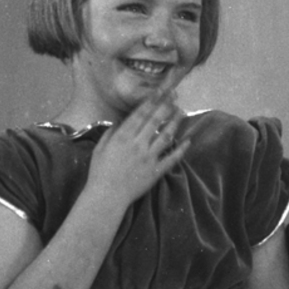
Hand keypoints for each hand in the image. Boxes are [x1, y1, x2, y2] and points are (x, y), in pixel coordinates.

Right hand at [82, 92, 191, 210]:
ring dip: (175, 123)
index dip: (151, 101)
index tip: (160, 91)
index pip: (140, 115)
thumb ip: (110, 133)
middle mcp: (137, 144)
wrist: (106, 197)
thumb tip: (120, 121)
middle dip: (166, 106)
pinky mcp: (155, 171)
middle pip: (155, 121)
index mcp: (123, 137)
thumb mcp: (100, 148)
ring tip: (181, 112)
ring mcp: (148, 158)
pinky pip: (172, 159)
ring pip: (166, 136)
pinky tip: (188, 141)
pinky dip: (181, 150)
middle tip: (174, 95)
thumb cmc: (99, 172)